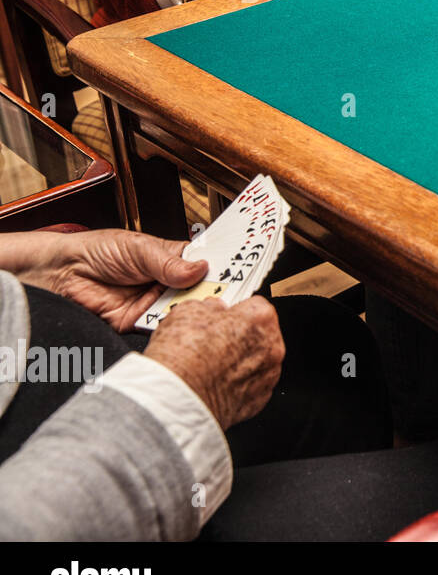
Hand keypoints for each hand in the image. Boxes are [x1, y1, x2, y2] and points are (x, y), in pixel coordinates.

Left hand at [18, 230, 207, 333]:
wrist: (61, 272)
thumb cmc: (97, 251)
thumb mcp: (138, 249)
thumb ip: (169, 262)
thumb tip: (200, 269)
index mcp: (173, 258)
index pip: (206, 264)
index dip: (222, 268)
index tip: (239, 271)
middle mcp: (168, 282)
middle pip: (200, 291)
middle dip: (212, 292)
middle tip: (225, 292)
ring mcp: (154, 303)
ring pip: (184, 310)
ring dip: (192, 309)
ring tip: (204, 304)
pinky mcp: (138, 322)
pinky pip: (160, 326)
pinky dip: (170, 325)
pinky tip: (179, 317)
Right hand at [144, 296, 283, 429]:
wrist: (177, 398)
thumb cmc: (183, 356)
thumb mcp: (188, 312)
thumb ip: (208, 307)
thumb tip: (211, 309)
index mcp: (260, 318)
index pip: (254, 306)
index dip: (234, 312)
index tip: (223, 319)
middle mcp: (272, 347)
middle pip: (259, 335)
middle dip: (239, 337)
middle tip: (213, 343)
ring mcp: (267, 376)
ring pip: (257, 363)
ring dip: (239, 363)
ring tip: (211, 366)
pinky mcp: (259, 401)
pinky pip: (251, 387)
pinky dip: (237, 386)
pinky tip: (216, 384)